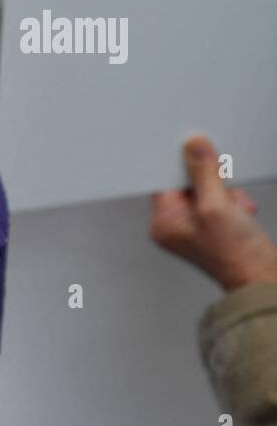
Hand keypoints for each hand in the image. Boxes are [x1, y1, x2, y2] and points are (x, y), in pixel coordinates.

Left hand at [150, 136, 276, 290]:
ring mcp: (194, 225)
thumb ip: (203, 173)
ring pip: (207, 188)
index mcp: (163, 222)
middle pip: (186, 182)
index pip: (162, 181)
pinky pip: (220, 199)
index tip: (194, 151)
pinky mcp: (213, 224)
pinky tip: (242, 213)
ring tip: (235, 209)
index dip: (179, 164)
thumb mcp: (217, 206)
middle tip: (224, 193)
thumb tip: (192, 145)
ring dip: (226, 192)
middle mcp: (175, 224)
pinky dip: (233, 201)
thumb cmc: (237, 256)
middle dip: (211, 182)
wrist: (263, 279)